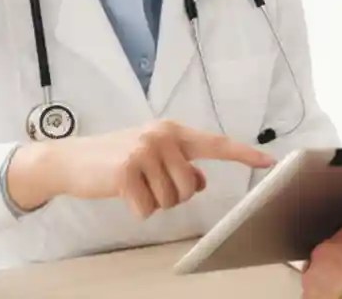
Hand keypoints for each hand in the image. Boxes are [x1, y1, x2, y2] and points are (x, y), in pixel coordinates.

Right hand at [8, 120, 274, 217]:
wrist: (71, 160)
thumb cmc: (115, 159)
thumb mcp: (152, 155)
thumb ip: (180, 165)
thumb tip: (201, 180)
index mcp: (172, 131)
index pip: (215, 144)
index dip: (243, 154)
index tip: (269, 161)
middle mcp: (161, 136)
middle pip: (190, 188)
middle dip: (171, 195)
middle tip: (147, 182)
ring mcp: (143, 151)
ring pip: (170, 201)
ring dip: (152, 202)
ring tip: (134, 184)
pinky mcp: (127, 171)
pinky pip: (148, 209)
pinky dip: (135, 209)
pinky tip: (121, 193)